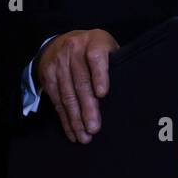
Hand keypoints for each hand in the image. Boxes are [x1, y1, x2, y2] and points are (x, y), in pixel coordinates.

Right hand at [36, 29, 117, 143]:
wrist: (62, 41)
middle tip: (94, 127)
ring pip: (67, 95)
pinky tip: (72, 131)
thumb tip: (128, 91)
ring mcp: (59, 62)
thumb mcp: (108, 47)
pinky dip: (65, 118)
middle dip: (88, 108)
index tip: (103, 94)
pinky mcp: (48, 75)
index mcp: (94, 40)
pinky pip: (57, 100)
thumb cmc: (95, 49)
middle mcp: (74, 49)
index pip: (96, 57)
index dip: (99, 75)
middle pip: (81, 82)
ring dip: (76, 118)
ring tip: (85, 136)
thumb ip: (115, 63)